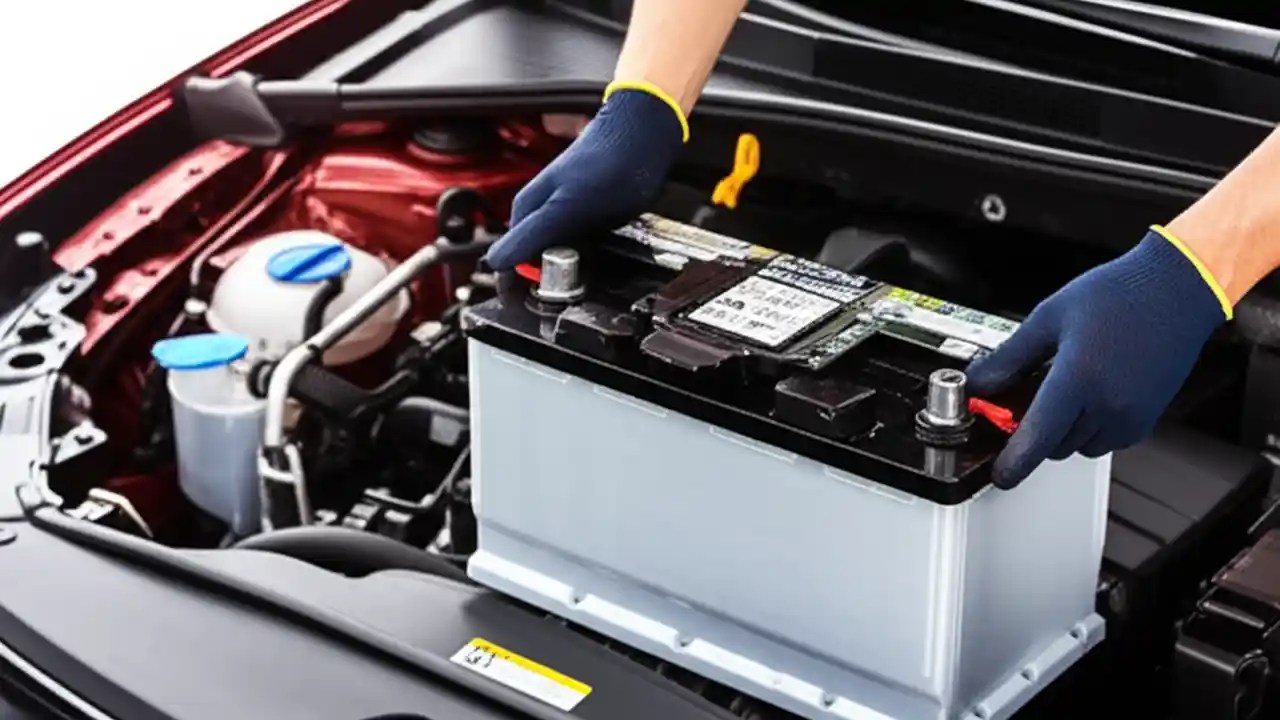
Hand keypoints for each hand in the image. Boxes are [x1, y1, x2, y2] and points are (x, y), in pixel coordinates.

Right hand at [484, 86, 686, 269]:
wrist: (645, 136)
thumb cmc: (608, 163)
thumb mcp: (564, 209)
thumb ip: (531, 236)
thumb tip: (496, 261)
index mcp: (528, 208)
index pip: (511, 256)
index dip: (524, 280)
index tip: (545, 293)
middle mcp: (543, 209)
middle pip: (538, 259)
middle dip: (553, 275)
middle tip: (575, 282)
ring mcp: (567, 211)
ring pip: (561, 254)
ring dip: (574, 266)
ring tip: (594, 269)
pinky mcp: (589, 213)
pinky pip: (585, 246)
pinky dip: (593, 255)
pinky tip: (606, 255)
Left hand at [966, 227, 1231, 488]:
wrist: (1176, 290)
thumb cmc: (1118, 295)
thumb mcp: (1049, 317)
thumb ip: (1009, 357)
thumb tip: (979, 383)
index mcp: (1078, 379)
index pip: (1038, 439)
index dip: (1014, 463)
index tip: (1000, 475)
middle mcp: (1108, 405)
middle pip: (1053, 446)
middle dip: (1036, 429)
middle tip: (1030, 395)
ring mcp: (1131, 416)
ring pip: (1079, 446)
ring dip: (1064, 430)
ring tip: (1068, 385)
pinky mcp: (1147, 420)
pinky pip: (1106, 440)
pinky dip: (1090, 427)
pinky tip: (1092, 391)